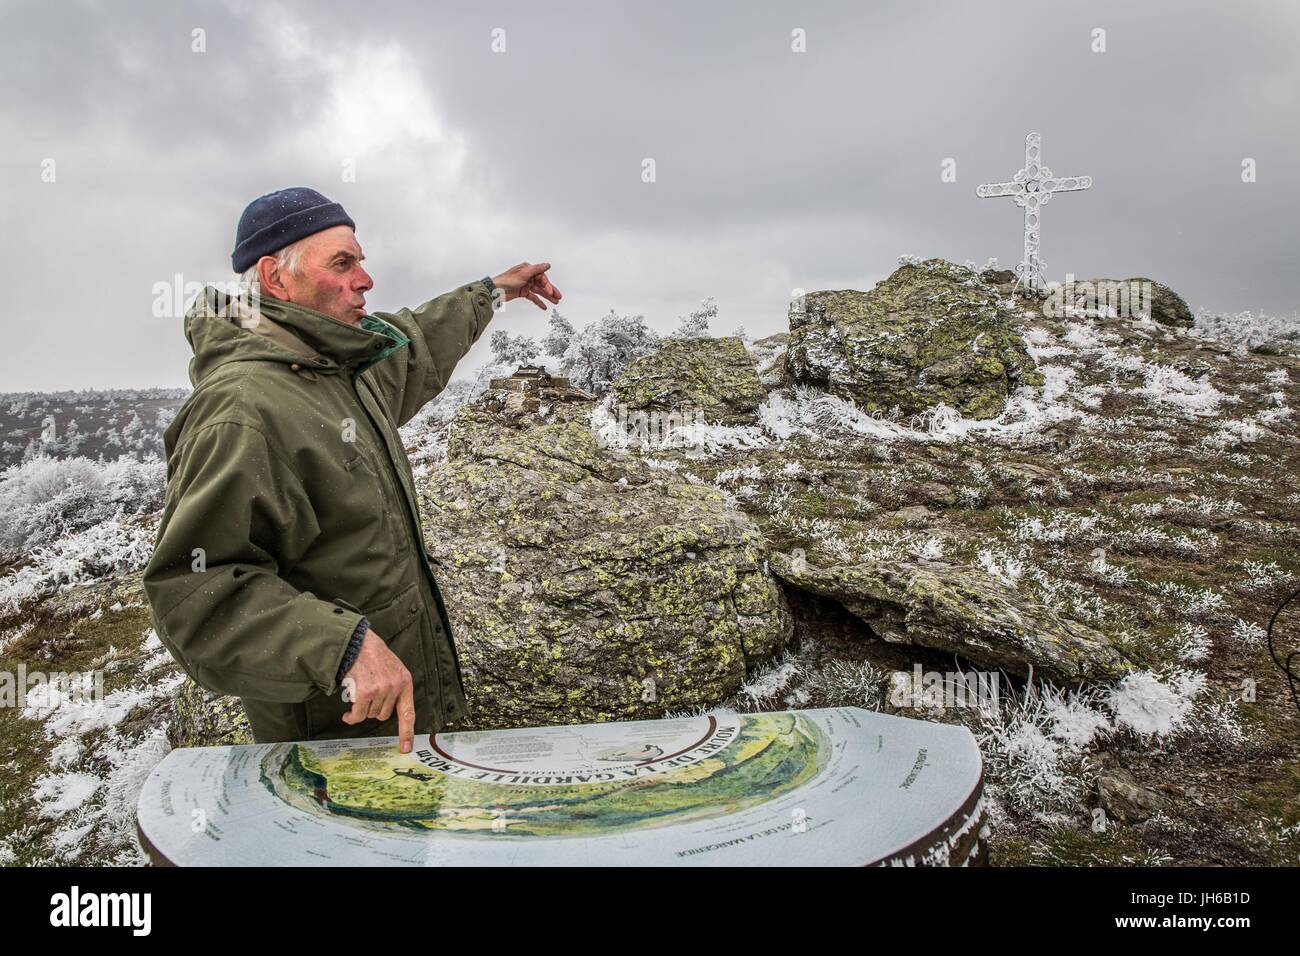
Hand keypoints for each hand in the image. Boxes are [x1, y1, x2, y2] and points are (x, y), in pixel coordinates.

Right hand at [341, 629, 416, 752]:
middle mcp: (395, 687)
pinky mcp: (365, 693)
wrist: (358, 643)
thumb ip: (395, 688)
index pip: (408, 713)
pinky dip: (351, 716)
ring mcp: (380, 690)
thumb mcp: (394, 669)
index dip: (407, 732)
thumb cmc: (374, 657)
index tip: (406, 748)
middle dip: (374, 709)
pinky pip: (358, 715)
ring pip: (370, 715)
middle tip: (367, 696)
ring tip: (358, 693)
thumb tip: (389, 712)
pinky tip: (347, 713)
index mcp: (405, 682)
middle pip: (384, 715)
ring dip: (363, 709)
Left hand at [490, 261, 562, 309]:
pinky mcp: (522, 292)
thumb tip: (547, 265)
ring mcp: (525, 284)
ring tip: (555, 302)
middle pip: (542, 284)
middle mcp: (527, 276)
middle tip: (558, 297)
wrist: (495, 290)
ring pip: (539, 291)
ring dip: (547, 296)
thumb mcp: (523, 274)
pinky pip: (533, 297)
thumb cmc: (506, 280)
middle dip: (550, 291)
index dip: (547, 285)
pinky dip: (538, 301)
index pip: (542, 277)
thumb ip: (537, 269)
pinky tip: (544, 306)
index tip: (550, 291)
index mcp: (528, 269)